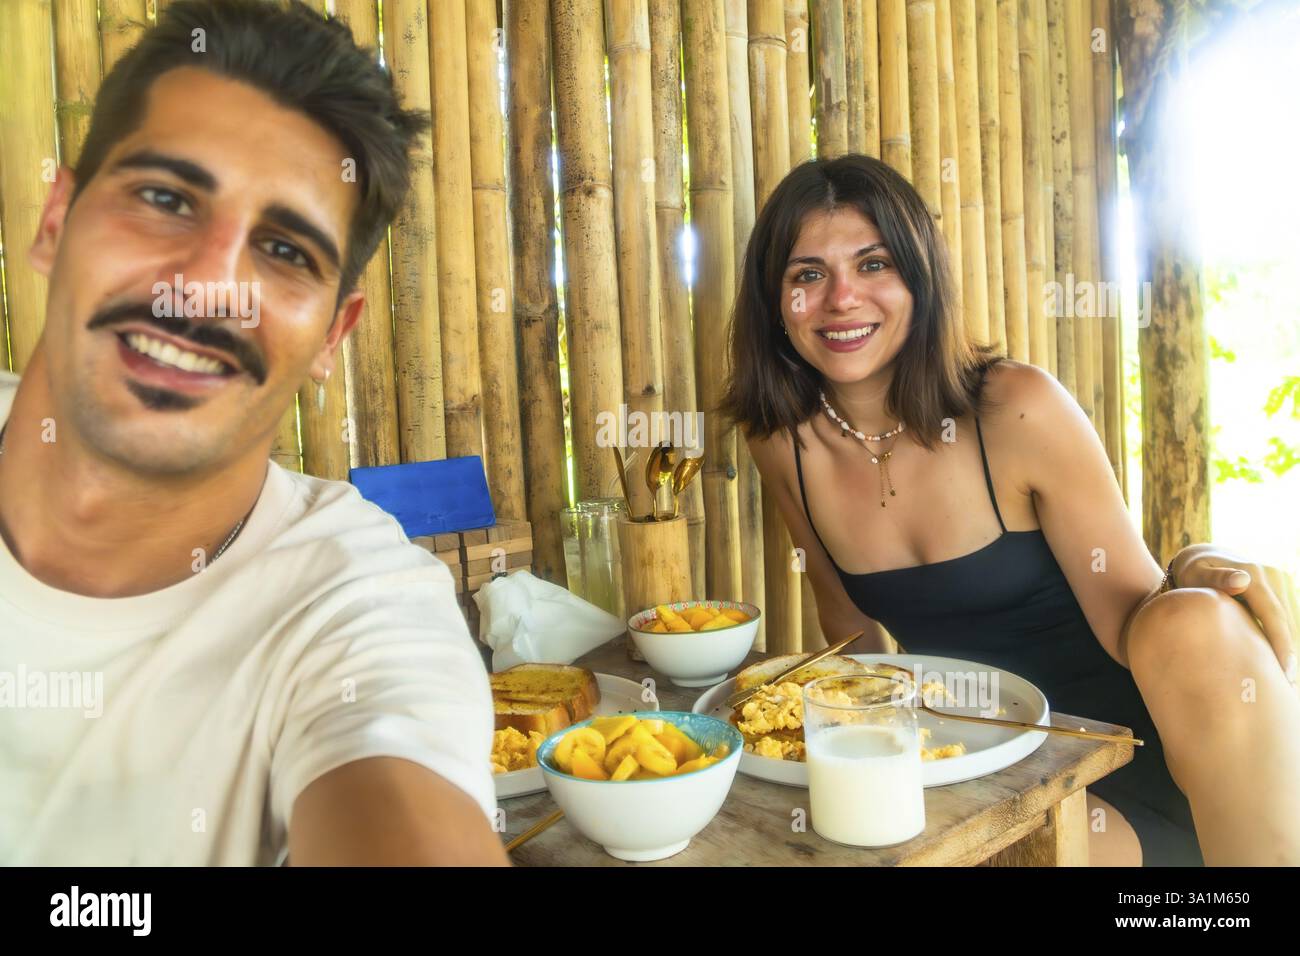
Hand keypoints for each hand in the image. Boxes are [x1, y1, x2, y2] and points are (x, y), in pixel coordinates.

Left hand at [1172, 545, 1298, 683]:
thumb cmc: (1194, 571)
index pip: (1273, 615)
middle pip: (1286, 621)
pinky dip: (1283, 638)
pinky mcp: (1278, 591)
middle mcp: (1272, 577)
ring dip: (1289, 647)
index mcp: (1254, 575)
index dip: (1280, 644)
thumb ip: (1218, 579)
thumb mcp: (1199, 573)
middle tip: (1288, 685)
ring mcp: (1278, 582)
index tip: (1283, 671)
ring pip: (1289, 621)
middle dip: (1288, 652)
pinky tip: (1280, 661)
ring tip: (1286, 679)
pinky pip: (1283, 618)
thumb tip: (1242, 582)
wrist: (1203, 557)